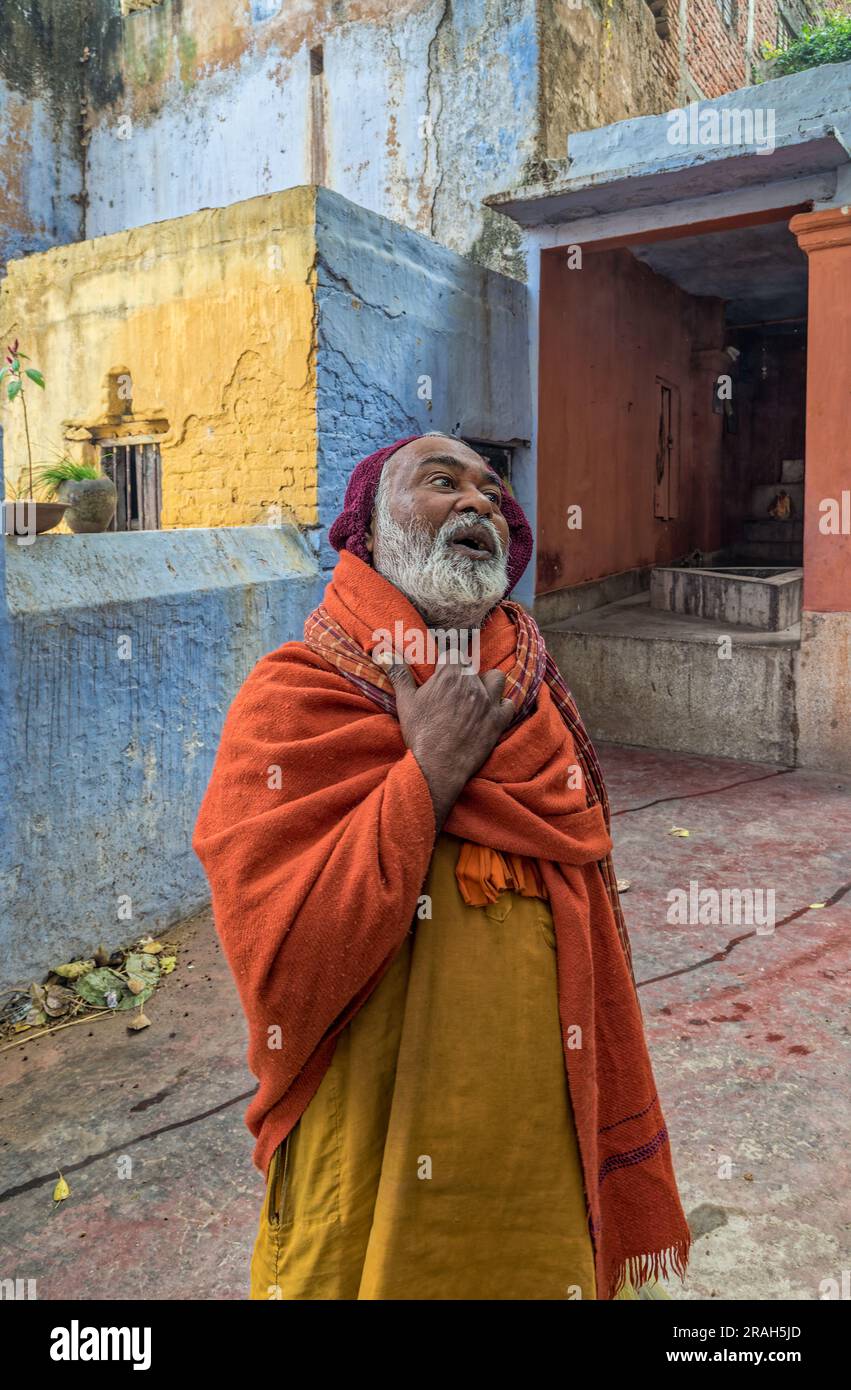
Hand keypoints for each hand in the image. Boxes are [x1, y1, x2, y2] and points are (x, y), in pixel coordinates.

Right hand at [384, 652, 514, 833]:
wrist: (438, 765)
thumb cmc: (420, 733)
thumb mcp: (405, 701)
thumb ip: (399, 674)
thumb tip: (384, 653)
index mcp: (450, 675)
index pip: (454, 655)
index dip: (449, 662)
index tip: (444, 670)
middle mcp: (472, 684)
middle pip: (474, 668)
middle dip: (465, 675)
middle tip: (454, 691)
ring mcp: (488, 702)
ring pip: (496, 679)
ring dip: (489, 684)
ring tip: (478, 695)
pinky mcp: (498, 721)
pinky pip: (509, 704)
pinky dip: (502, 706)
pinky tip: (492, 712)